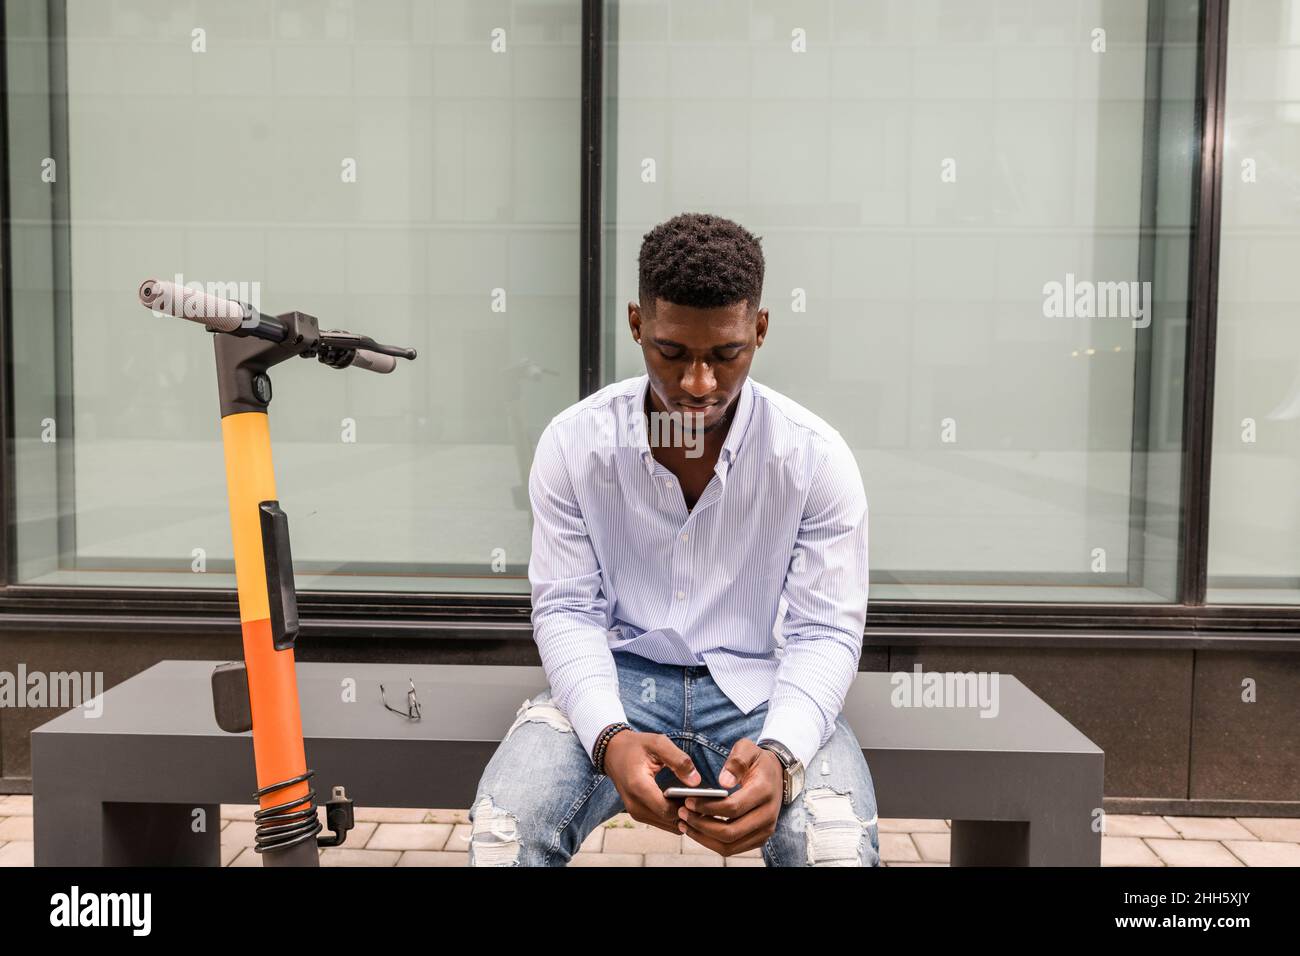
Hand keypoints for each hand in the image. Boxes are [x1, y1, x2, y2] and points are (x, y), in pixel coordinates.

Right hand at [602, 730, 701, 833]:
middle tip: (707, 802)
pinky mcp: (638, 814)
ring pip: (667, 824)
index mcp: (638, 786)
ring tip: (698, 802)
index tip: (703, 798)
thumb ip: (679, 760)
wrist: (612, 752)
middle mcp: (634, 804)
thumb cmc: (636, 746)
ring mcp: (635, 812)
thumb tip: (696, 782)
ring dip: (683, 817)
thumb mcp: (658, 743)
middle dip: (689, 813)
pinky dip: (675, 816)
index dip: (687, 807)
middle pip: (669, 820)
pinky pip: (661, 821)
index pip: (667, 809)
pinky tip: (685, 804)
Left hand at [675, 738, 782, 856]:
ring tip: (684, 824)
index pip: (733, 808)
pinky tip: (696, 830)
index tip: (688, 801)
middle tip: (682, 813)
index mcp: (764, 792)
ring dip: (703, 838)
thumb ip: (736, 761)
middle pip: (730, 832)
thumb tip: (723, 783)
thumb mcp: (747, 749)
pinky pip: (732, 849)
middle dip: (702, 825)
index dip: (708, 807)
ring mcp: (765, 831)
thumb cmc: (756, 761)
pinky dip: (712, 843)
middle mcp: (767, 816)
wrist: (776, 774)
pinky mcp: (759, 839)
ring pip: (729, 846)